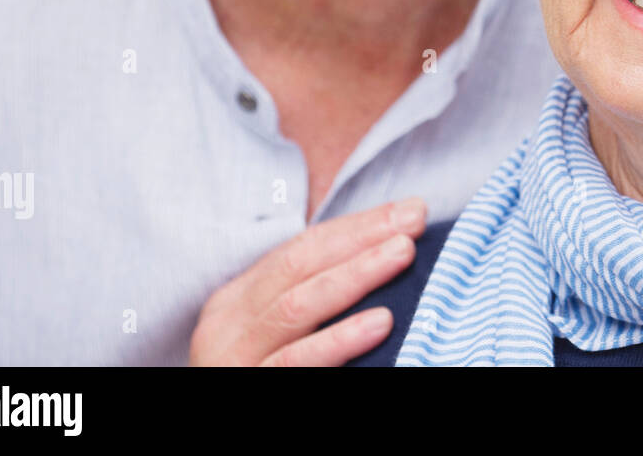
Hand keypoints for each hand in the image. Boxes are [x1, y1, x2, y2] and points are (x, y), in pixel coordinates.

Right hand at [189, 197, 426, 365]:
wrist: (228, 431)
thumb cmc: (267, 373)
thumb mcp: (276, 333)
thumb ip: (315, 295)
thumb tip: (388, 250)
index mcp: (236, 302)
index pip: (301, 248)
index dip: (356, 226)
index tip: (409, 210)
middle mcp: (228, 326)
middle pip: (300, 265)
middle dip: (362, 237)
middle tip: (414, 220)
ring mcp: (235, 359)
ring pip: (298, 307)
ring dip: (356, 275)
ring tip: (402, 253)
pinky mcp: (250, 388)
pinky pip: (296, 362)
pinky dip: (339, 339)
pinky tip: (381, 322)